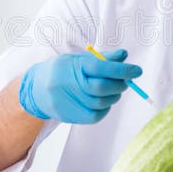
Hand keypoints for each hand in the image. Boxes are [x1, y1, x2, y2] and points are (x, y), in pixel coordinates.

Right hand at [19, 49, 141, 123]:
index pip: (100, 67)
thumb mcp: (79, 59)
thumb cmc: (62, 70)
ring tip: (114, 91)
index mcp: (72, 65)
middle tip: (125, 81)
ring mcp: (67, 101)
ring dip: (114, 96)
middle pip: (101, 87)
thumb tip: (124, 55)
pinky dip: (105, 108)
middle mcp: (68, 83)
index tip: (137, 71)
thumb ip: (102, 58)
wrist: (36, 89)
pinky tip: (104, 102)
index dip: (121, 70)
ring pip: (100, 103)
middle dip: (119, 84)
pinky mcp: (69, 116)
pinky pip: (95, 115)